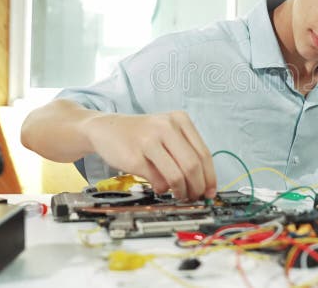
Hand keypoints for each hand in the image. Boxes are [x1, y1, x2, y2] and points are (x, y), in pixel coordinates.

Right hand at [84, 111, 215, 199]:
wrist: (106, 129)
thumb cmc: (141, 135)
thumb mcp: (167, 133)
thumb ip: (185, 152)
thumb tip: (203, 184)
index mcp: (180, 120)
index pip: (204, 153)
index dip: (210, 177)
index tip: (211, 191)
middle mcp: (166, 127)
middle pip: (193, 166)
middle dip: (197, 187)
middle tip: (195, 197)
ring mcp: (149, 140)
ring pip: (177, 175)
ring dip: (181, 191)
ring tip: (179, 195)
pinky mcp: (134, 156)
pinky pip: (157, 180)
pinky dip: (162, 188)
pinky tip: (160, 186)